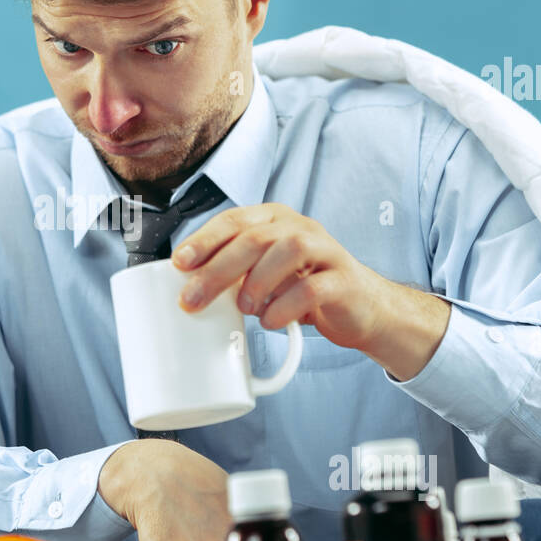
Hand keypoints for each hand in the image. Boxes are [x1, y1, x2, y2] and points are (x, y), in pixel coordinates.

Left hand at [171, 203, 450, 379]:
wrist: (362, 308)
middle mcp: (301, 227)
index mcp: (276, 219)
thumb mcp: (265, 274)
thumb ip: (236, 273)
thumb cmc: (304, 288)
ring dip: (256, 283)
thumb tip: (188, 288)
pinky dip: (284, 307)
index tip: (179, 262)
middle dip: (218, 269)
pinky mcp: (343, 280)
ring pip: (287, 251)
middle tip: (193, 298)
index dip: (204, 240)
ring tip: (244, 308)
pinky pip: (312, 288)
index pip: (234, 220)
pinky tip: (271, 320)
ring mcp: (326, 251)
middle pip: (254, 237)